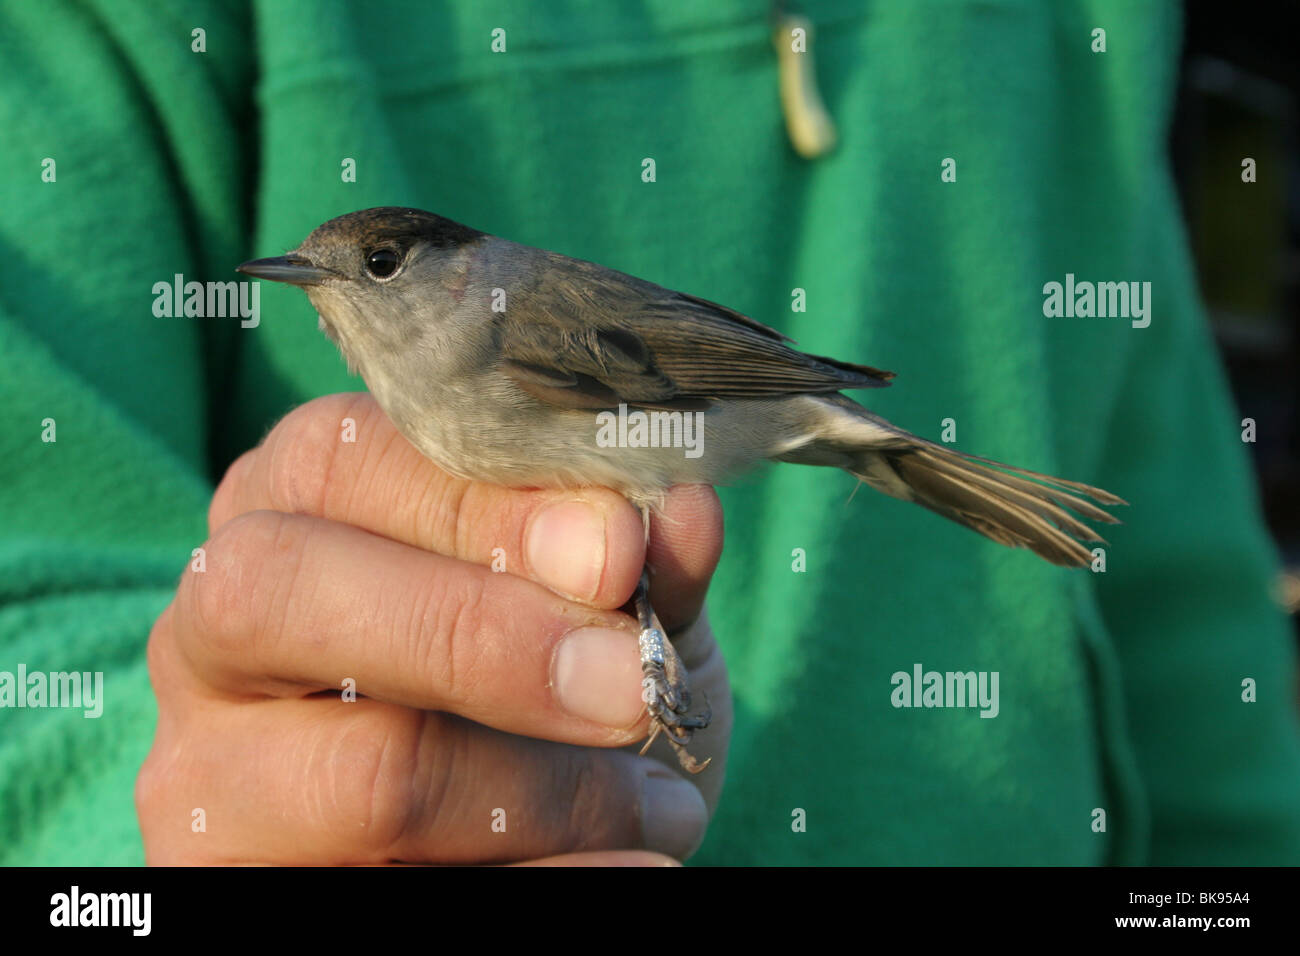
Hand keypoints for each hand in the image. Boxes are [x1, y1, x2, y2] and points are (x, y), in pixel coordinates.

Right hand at [136, 393, 730, 864]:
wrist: (516, 823)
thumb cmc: (551, 675)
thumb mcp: (604, 600)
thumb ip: (635, 555)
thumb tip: (680, 510)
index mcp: (287, 507)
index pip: (341, 459)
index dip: (486, 505)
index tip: (619, 555)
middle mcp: (212, 629)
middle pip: (279, 592)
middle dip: (485, 639)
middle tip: (632, 688)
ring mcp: (210, 772)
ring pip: (364, 774)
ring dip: (550, 792)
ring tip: (656, 802)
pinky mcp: (241, 883)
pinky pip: (393, 889)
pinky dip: (552, 873)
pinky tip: (629, 859)